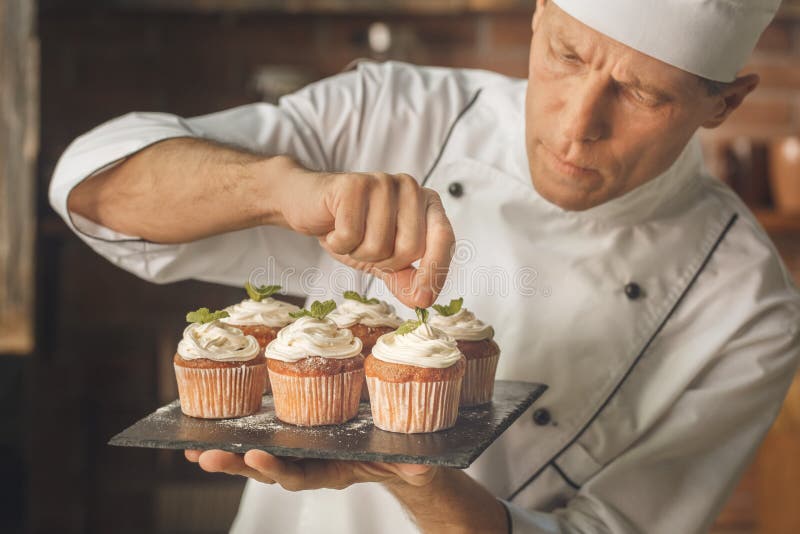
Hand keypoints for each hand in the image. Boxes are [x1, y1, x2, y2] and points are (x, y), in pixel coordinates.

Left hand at [184, 449, 436, 489]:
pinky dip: (237, 432)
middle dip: (235, 464)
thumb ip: (413, 466)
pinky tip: (211, 426)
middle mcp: (311, 464)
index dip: (278, 470)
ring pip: (259, 454)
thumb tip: (418, 467)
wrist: (398, 460)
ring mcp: (301, 451)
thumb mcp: (412, 463)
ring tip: (192, 449)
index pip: (301, 475)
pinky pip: (264, 435)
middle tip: (204, 457)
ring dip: (226, 451)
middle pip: (268, 469)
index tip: (257, 459)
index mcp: (333, 471)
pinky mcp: (298, 435)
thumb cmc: (403, 461)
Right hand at [271, 157, 454, 307]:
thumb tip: (422, 301)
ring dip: (357, 252)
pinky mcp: (353, 184)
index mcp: (427, 202)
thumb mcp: (383, 259)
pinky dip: (338, 243)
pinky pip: (351, 235)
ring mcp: (382, 182)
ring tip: (348, 235)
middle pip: (410, 249)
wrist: (308, 206)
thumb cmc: (351, 228)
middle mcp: (410, 187)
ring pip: (379, 245)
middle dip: (382, 261)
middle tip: (365, 247)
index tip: (423, 300)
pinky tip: (334, 228)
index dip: (435, 272)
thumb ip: (406, 279)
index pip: (444, 238)